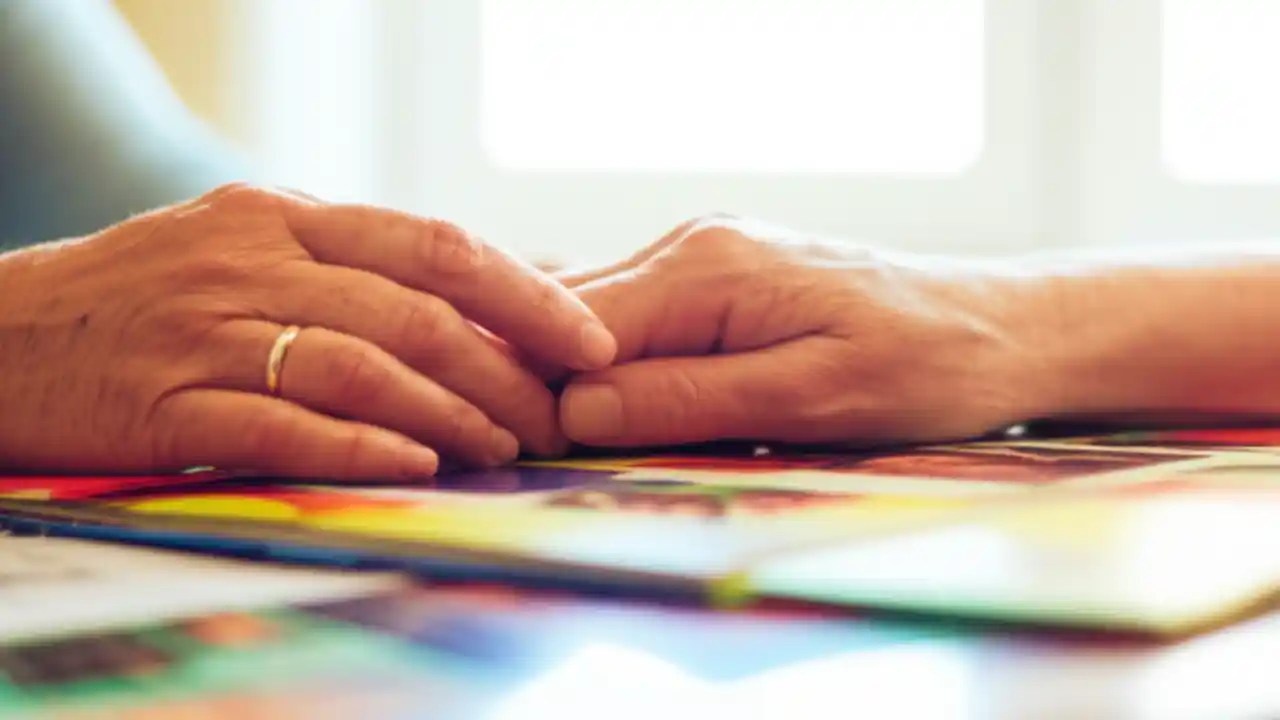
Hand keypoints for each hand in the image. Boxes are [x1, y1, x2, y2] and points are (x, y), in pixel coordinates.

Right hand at [0, 184, 615, 477]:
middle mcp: (256, 261)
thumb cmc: (144, 293)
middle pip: (414, 313)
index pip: (434, 245)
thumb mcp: (243, 243)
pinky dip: (358, 446)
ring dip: (449, 413)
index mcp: (285, 213)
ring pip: (362, 367)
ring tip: (502, 447)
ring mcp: (210, 330)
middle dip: (505, 368)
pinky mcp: (169, 403)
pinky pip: (282, 426)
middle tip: (556, 413)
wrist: (1, 334)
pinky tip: (415, 465)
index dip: (524, 293)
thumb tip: (466, 298)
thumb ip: (343, 261)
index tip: (587, 339)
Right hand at [558, 216, 1045, 446]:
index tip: (548, 465)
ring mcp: (704, 261)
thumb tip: (574, 410)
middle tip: (568, 471)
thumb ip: (688, 399)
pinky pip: (644, 331)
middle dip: (556, 394)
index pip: (571, 327)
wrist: (1000, 330)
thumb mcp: (809, 399)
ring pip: (601, 329)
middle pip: (571, 322)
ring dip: (593, 391)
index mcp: (704, 265)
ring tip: (611, 454)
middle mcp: (691, 247)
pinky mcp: (722, 286)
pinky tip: (648, 421)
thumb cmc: (924, 368)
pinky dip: (630, 379)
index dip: (544, 398)